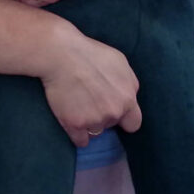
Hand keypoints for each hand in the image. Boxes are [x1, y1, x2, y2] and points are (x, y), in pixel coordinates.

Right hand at [36, 24, 142, 146]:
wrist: (60, 53)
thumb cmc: (89, 52)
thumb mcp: (119, 61)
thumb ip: (129, 82)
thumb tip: (128, 95)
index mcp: (128, 98)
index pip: (133, 123)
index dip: (123, 118)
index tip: (113, 112)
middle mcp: (115, 112)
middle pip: (111, 124)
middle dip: (103, 115)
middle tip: (89, 99)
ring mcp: (95, 120)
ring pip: (95, 131)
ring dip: (88, 122)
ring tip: (76, 104)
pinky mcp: (75, 125)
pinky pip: (81, 141)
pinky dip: (77, 134)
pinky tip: (71, 122)